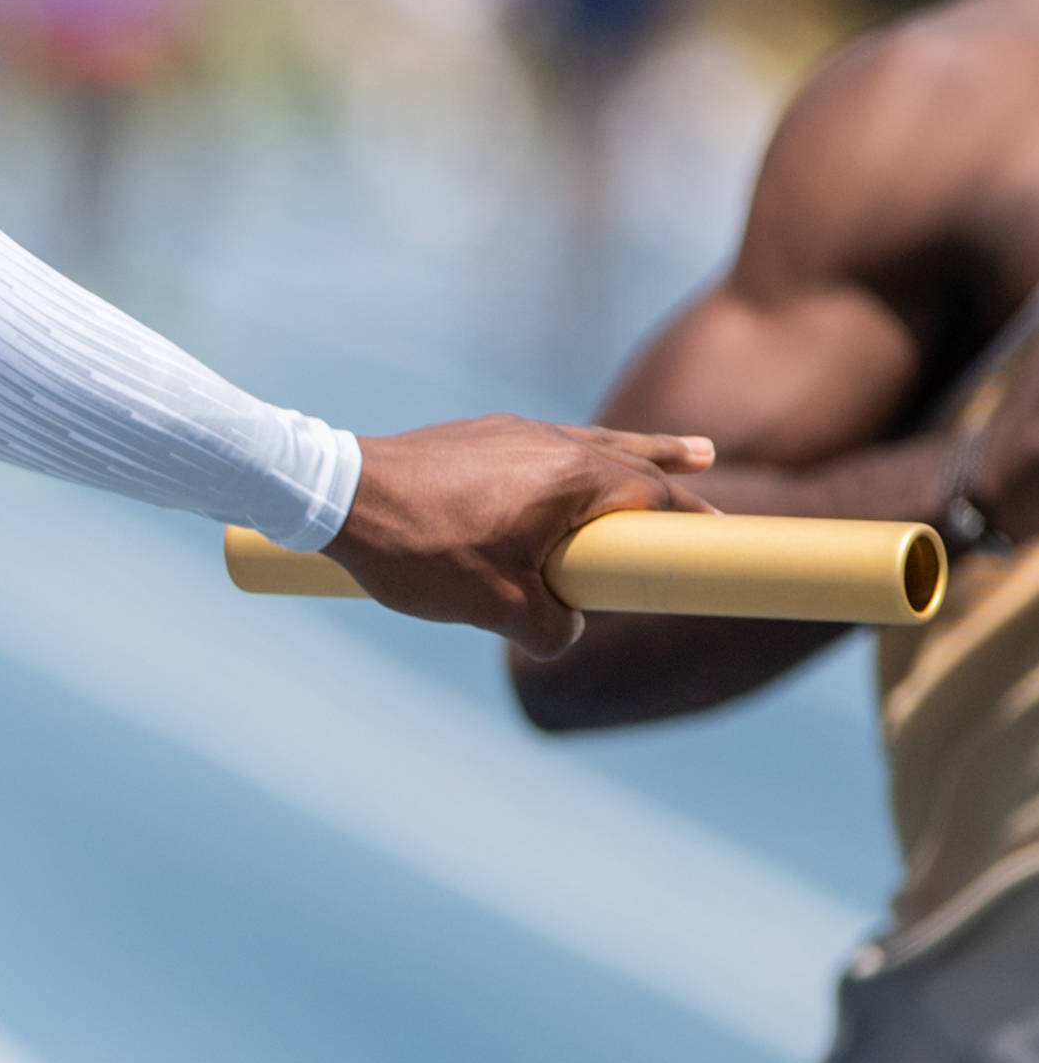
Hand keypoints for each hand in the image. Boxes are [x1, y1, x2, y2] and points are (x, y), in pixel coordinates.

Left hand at [328, 415, 719, 658]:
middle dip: (677, 479)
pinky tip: (577, 462)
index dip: (696, 521)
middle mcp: (553, 444)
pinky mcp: (480, 435)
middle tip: (717, 488)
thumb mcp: (496, 607)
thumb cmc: (418, 549)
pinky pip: (552, 444)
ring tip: (694, 453)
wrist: (334, 497)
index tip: (728, 538)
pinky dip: (583, 453)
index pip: (657, 497)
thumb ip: (552, 627)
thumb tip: (568, 629)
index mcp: (573, 479)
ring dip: (641, 452)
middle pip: (634, 462)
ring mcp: (514, 433)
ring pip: (596, 443)